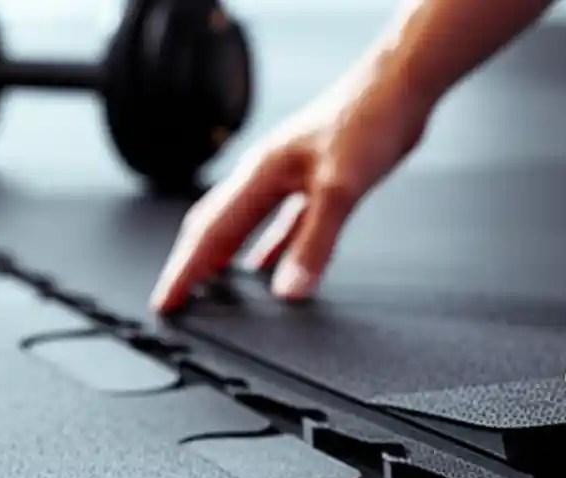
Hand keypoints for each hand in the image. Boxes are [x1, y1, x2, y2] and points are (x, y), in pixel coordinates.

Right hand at [151, 58, 432, 311]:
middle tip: (176, 299)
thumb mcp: (339, 189)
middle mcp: (266, 175)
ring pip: (245, 226)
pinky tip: (271, 267)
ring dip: (226, 258)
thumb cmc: (367, 119)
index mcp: (260, 174)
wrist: (399, 88)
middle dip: (192, 265)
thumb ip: (313, 243)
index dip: (185, 271)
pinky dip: (270, 248)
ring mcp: (289, 178)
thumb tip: (288, 291)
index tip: (165, 301)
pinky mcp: (315, 182)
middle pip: (214, 227)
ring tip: (214, 290)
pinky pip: (281, 224)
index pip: (209, 233)